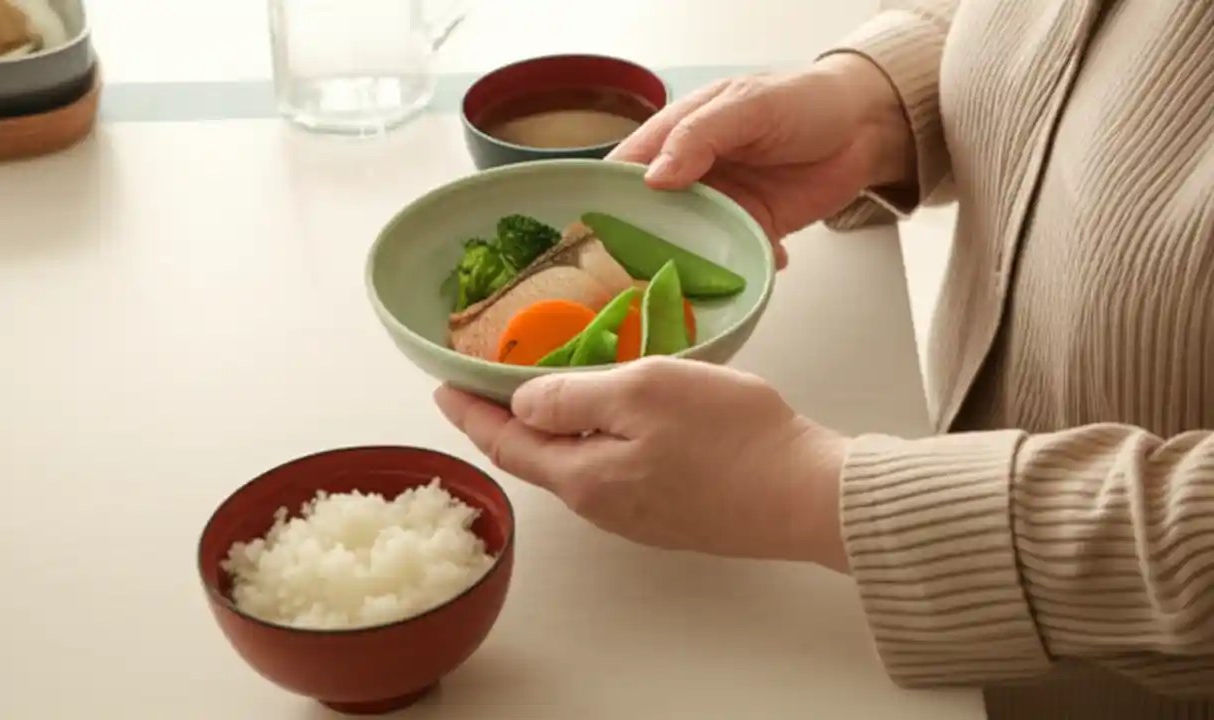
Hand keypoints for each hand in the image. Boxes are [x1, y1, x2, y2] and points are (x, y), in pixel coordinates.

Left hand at [434, 357, 851, 571]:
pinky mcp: (673, 511)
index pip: (505, 444)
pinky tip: (612, 414)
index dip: (468, 414)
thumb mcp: (642, 391)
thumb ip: (572, 397)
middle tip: (490, 379)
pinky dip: (595, 438)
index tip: (441, 387)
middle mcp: (602, 505)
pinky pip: (614, 470)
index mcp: (583, 477)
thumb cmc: (730, 436)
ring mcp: (640, 514)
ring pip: (578, 464)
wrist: (808, 495)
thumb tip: (524, 404)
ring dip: (554, 428)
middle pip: (538, 458)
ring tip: (547, 387)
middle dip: (508, 420)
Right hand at [609, 54, 914, 267]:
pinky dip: (740, 270)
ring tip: (690, 286)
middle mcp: (691, 176)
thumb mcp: (748, 106)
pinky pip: (733, 260)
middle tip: (639, 275)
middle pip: (649, 218)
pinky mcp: (751, 231)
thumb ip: (700, 136)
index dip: (606, 199)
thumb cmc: (804, 101)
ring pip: (687, 246)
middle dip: (642, 247)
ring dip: (690, 266)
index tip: (596, 234)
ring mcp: (720, 207)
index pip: (626, 169)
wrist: (865, 127)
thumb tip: (654, 177)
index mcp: (677, 135)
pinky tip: (754, 270)